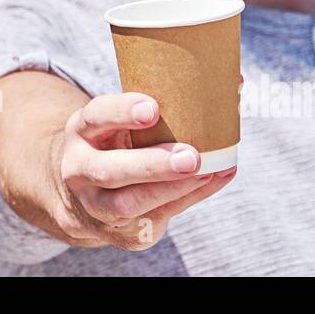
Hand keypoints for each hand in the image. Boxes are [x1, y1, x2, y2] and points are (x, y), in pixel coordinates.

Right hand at [52, 75, 241, 250]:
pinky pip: (157, 217)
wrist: (83, 196)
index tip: (153, 108)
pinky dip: (191, 197)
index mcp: (81, 132)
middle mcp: (80, 170)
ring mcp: (96, 206)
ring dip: (171, 189)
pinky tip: (216, 177)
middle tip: (190, 156)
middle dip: (152, 165)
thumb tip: (234, 82)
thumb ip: (160, 104)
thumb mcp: (118, 121)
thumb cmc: (116, 143)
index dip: (121, 112)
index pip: (95, 117)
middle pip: (109, 170)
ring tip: (206, 171)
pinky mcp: (121, 232)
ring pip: (128, 204)